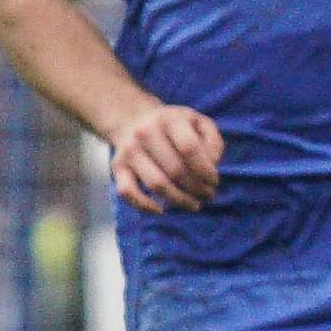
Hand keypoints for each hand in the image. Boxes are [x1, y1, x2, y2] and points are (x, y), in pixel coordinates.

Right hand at [103, 104, 225, 213]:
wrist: (134, 119)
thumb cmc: (175, 126)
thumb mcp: (198, 122)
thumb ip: (213, 141)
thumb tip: (211, 165)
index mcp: (170, 119)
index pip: (189, 149)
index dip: (205, 171)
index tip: (214, 182)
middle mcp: (145, 132)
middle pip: (175, 170)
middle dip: (196, 188)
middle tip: (208, 195)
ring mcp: (130, 150)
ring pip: (156, 184)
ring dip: (179, 200)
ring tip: (194, 204)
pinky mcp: (117, 166)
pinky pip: (127, 192)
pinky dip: (144, 206)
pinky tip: (162, 210)